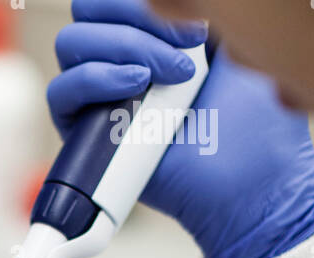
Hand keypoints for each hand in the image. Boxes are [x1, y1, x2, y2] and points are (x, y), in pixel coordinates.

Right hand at [48, 0, 313, 257]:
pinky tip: (137, 87)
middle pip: (87, 11)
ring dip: (121, 49)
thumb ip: (192, 11)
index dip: (141, 1)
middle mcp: (122, 61)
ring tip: (165, 77)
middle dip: (131, 18)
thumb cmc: (252, 121)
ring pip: (72, 44)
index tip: (197, 29)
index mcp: (154, 35)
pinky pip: (61, 93)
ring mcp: (101, 97)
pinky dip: (95, 79)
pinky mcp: (85, 135)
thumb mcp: (234, 42)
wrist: (245, 184)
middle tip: (181, 51)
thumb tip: (153, 1)